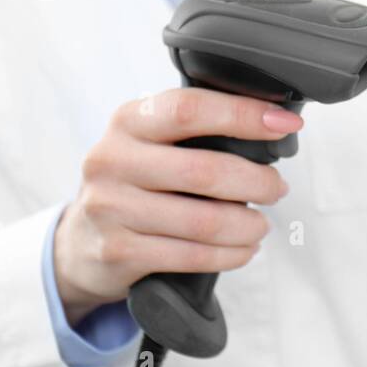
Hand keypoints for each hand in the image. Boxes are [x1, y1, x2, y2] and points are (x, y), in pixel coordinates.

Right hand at [53, 88, 301, 323]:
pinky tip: (243, 249)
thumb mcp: (150, 143)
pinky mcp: (118, 252)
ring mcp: (111, 209)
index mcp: (127, 122)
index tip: (285, 125)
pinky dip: (230, 255)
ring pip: (204, 221)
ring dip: (248, 225)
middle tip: (278, 189)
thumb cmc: (135, 183)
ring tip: (261, 225)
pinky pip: (192, 256)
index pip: (190, 109)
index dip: (243, 115)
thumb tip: (271, 124)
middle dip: (257, 182)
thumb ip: (195, 130)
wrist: (80, 242)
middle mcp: (112, 160)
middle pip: (205, 171)